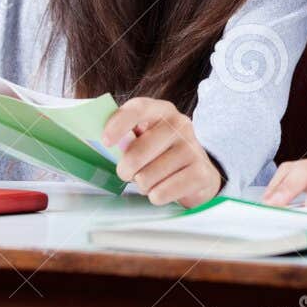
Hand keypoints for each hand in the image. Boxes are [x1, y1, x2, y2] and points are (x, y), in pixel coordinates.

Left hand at [102, 98, 222, 206]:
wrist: (198, 172)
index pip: (138, 109)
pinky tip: (165, 188)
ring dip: (143, 185)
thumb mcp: (144, 137)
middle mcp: (180, 125)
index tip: (105, 142)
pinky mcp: (200, 174)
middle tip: (130, 173)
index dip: (119, 124)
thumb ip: (126, 136)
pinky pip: (160, 193)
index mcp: (162, 111)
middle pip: (136, 154)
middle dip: (126, 170)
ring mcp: (192, 149)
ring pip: (146, 178)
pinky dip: (156, 197)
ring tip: (154, 180)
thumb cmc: (161, 154)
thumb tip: (109, 142)